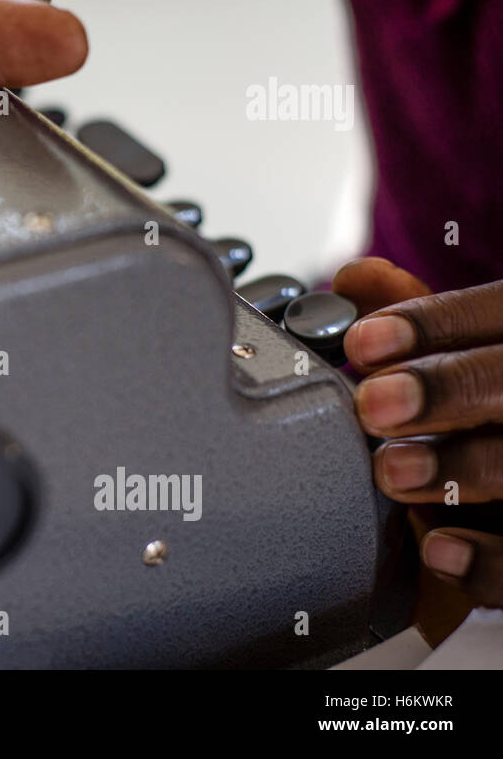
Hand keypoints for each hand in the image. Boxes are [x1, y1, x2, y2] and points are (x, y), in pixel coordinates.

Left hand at [335, 257, 502, 606]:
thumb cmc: (487, 410)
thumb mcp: (464, 355)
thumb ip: (417, 321)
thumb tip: (355, 280)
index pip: (499, 311)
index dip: (433, 323)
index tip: (362, 343)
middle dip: (446, 389)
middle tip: (372, 406)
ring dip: (462, 466)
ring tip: (390, 472)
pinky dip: (489, 561)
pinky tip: (438, 551)